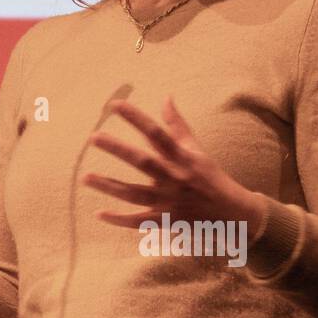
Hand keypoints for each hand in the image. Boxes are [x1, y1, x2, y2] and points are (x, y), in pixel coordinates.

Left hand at [82, 96, 264, 235]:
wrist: (233, 214)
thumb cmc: (210, 177)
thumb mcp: (196, 149)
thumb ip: (178, 124)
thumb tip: (166, 96)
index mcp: (182, 157)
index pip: (156, 133)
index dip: (136, 118)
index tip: (115, 104)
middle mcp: (174, 178)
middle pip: (142, 162)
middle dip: (118, 150)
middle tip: (93, 138)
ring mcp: (169, 201)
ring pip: (134, 194)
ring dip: (109, 186)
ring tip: (85, 177)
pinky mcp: (166, 221)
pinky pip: (139, 221)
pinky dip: (119, 219)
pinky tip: (99, 213)